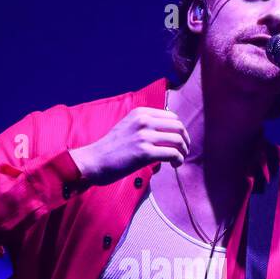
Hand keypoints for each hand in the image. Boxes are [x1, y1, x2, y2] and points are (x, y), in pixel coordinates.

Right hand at [69, 107, 189, 185]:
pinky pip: (172, 154)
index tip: (178, 141)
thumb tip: (167, 133)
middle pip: (178, 127)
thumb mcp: (128, 127)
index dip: (179, 130)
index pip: (172, 117)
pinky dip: (178, 160)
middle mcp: (143, 121)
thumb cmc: (111, 149)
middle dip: (185, 140)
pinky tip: (175, 165)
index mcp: (140, 113)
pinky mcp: (144, 153)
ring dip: (183, 152)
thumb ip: (145, 125)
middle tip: (183, 151)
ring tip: (179, 160)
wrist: (94, 161)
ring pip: (178, 140)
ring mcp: (144, 136)